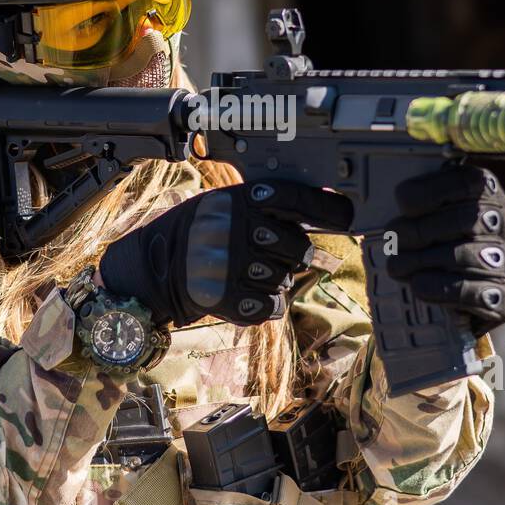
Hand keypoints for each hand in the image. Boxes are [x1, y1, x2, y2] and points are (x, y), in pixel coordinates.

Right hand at [99, 181, 353, 326]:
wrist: (156, 264)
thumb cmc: (202, 229)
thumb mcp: (233, 201)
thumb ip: (276, 201)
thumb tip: (333, 198)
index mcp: (246, 199)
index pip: (304, 202)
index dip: (332, 211)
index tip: (347, 218)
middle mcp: (244, 230)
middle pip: (300, 251)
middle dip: (289, 256)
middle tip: (264, 252)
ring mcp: (237, 266)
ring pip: (285, 281)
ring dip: (271, 280)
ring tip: (242, 270)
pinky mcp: (230, 298)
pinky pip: (272, 306)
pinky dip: (262, 303)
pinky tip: (241, 291)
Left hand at [383, 165, 504, 337]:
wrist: (455, 306)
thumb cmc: (433, 251)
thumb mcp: (422, 219)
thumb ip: (406, 202)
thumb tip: (350, 188)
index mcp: (490, 197)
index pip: (472, 182)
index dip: (435, 189)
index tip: (401, 200)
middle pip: (469, 219)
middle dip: (422, 229)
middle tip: (392, 239)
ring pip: (470, 256)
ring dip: (424, 261)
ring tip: (396, 266)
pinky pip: (478, 293)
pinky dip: (443, 288)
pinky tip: (419, 286)